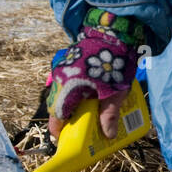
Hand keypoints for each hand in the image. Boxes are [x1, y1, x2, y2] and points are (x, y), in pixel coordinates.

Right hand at [45, 20, 137, 138]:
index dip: (60, 130)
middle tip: (80, 129)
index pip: (56, 116)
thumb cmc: (113, 64)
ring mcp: (64, 70)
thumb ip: (109, 114)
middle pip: (58, 107)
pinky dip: (75, 94)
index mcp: (68, 89)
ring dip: (72, 106)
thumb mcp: (114, 92)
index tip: (67, 139)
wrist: (113, 32)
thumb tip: (109, 135)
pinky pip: (67, 84)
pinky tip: (89, 96)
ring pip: (62, 95)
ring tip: (87, 114)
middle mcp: (61, 80)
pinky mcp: (70, 64)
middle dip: (68, 120)